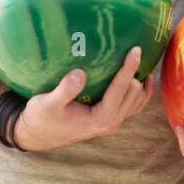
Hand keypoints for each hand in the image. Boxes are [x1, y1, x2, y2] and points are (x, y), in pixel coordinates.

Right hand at [13, 47, 154, 150]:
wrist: (38, 135)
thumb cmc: (41, 117)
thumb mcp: (48, 103)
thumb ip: (65, 90)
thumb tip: (80, 73)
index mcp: (100, 118)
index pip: (121, 89)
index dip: (129, 68)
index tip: (135, 49)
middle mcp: (111, 122)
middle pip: (134, 93)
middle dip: (137, 72)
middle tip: (135, 47)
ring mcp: (113, 122)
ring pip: (138, 100)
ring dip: (142, 82)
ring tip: (144, 59)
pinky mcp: (111, 120)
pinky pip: (134, 106)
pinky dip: (142, 93)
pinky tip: (144, 78)